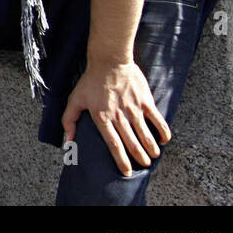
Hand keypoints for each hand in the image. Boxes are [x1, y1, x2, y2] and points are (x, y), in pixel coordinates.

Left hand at [62, 59, 169, 175]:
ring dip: (151, 149)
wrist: (109, 60)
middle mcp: (119, 116)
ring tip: (153, 156)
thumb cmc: (90, 81)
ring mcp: (133, 109)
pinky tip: (163, 140)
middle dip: (139, 158)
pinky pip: (158, 120)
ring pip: (146, 135)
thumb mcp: (75, 100)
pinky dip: (163, 132)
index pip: (113, 145)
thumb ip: (69, 121)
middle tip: (143, 165)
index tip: (127, 171)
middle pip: (132, 143)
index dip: (121, 160)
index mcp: (102, 117)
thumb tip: (68, 142)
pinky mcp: (145, 101)